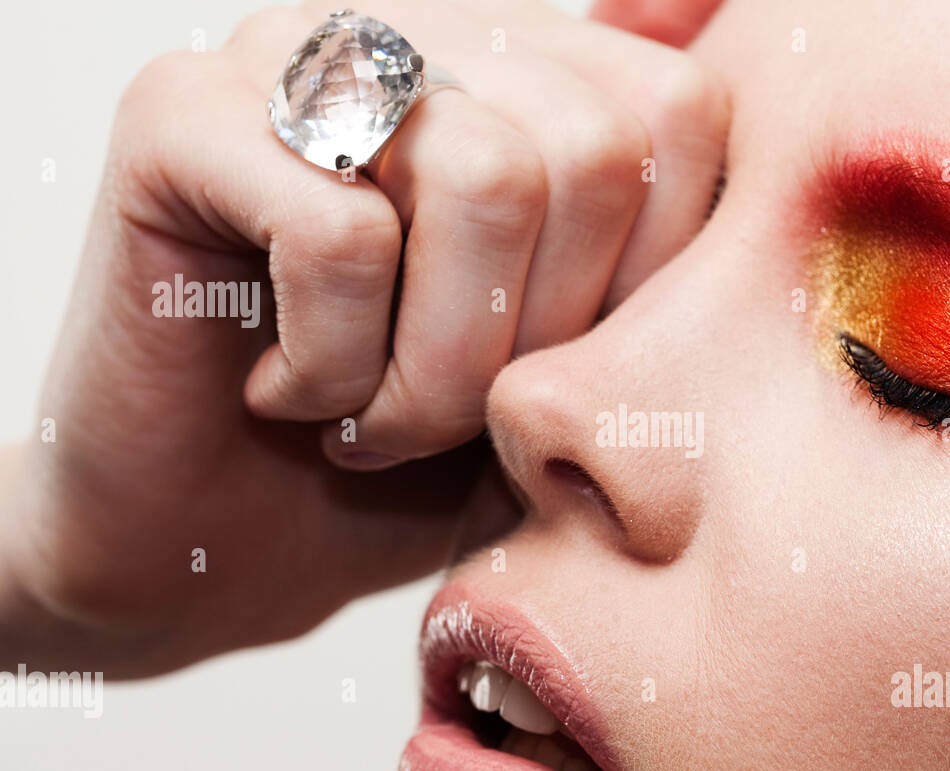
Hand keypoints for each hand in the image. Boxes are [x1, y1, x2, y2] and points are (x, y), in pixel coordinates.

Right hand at [2, 0, 727, 674]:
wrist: (213, 537)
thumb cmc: (413, 462)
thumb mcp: (573, 384)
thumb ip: (668, 288)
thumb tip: (770, 190)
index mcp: (526, 74)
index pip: (684, 116)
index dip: (645, 285)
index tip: (549, 378)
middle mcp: (421, 33)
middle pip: (593, 147)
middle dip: (538, 343)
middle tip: (449, 418)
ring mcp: (296, 55)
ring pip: (482, 176)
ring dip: (440, 365)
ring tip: (374, 420)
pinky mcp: (175, 114)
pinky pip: (339, 232)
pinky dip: (334, 362)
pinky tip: (287, 393)